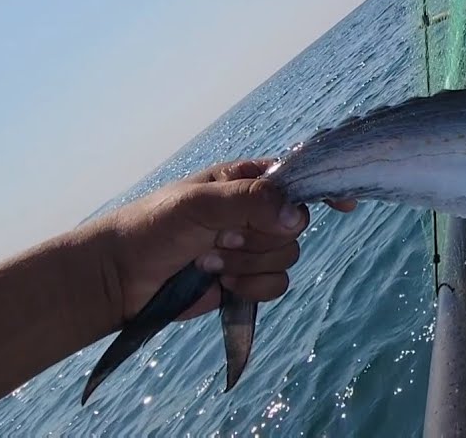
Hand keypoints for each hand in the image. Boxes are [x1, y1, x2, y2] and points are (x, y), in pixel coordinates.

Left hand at [92, 159, 356, 327]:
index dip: (322, 188)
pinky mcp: (245, 282)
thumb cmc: (153, 226)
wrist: (121, 278)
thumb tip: (299, 215)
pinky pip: (275, 285)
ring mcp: (251, 248)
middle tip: (222, 235)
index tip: (345, 204)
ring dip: (249, 263)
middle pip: (297, 224)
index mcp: (245, 182)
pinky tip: (219, 282)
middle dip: (262, 235)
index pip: (296, 178)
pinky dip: (250, 286)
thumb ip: (252, 203)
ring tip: (210, 259)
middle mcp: (254, 212)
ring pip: (288, 257)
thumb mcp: (200, 203)